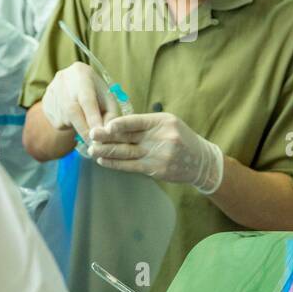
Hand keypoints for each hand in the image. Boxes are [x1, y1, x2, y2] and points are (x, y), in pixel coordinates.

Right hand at [41, 62, 121, 139]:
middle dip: (84, 129)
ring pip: (65, 119)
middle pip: (72, 110)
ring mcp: (51, 92)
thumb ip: (110, 115)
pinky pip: (58, 122)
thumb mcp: (108, 99)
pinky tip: (72, 116)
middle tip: (94, 143)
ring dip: (78, 126)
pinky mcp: (45, 104)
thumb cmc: (96, 93)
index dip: (93, 118)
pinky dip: (68, 125)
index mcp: (82, 74)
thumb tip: (105, 134)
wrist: (73, 83)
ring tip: (84, 118)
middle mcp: (63, 80)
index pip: (87, 99)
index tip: (98, 134)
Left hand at [87, 112, 224, 193]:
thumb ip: (145, 124)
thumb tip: (115, 126)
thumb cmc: (180, 138)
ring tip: (92, 149)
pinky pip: (131, 166)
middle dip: (107, 137)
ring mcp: (159, 156)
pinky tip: (103, 160)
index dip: (120, 124)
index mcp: (163, 122)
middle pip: (129, 138)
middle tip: (91, 136)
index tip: (105, 126)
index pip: (137, 121)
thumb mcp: (168, 124)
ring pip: (127, 153)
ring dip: (107, 151)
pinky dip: (116, 163)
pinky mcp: (156, 170)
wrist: (201, 162)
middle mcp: (161, 138)